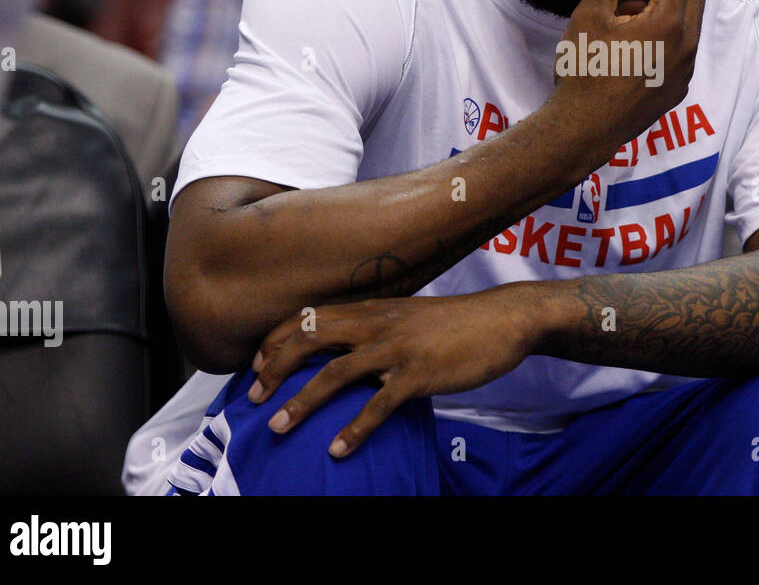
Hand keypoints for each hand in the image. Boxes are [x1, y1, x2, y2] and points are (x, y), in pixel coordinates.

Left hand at [247, 286, 535, 456]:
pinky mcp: (420, 373)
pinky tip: (338, 449)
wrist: (505, 319)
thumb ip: (379, 328)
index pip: (310, 316)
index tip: (257, 364)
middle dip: (274, 367)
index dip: (277, 339)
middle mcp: (378, 323)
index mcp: (373, 309)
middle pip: (310, 338)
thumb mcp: (410, 316)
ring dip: (301, 401)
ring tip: (278, 426)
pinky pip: (379, 405)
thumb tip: (351, 350)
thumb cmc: (459, 322)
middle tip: (254, 396)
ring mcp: (398, 348)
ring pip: (335, 372)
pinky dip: (354, 429)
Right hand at [549, 0, 706, 153]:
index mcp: (668, 24)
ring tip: (626, 22)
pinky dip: (665, 36)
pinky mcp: (680, 87)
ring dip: (666, 9)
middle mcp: (687, 46)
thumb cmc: (584, 71)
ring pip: (690, 22)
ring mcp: (686, 69)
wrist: (585, 128)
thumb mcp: (587, 16)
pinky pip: (683, 49)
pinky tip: (632, 49)